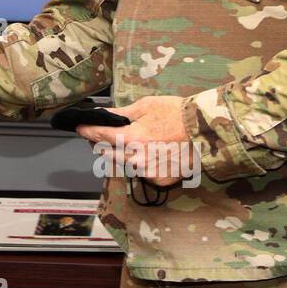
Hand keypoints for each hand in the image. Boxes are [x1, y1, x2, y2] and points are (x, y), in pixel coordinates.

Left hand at [75, 95, 190, 186]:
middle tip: (101, 134)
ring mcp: (148, 172)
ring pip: (124, 164)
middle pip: (107, 153)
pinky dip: (140, 163)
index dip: (87, 131)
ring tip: (128, 142)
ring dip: (120, 154)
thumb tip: (102, 115)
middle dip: (101, 143)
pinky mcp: (159, 181)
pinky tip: (149, 153)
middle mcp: (136, 159)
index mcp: (131, 139)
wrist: (207, 132)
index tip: (80, 128)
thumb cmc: (177, 114)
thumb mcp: (146, 106)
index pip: (100, 136)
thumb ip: (120, 114)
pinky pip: (141, 172)